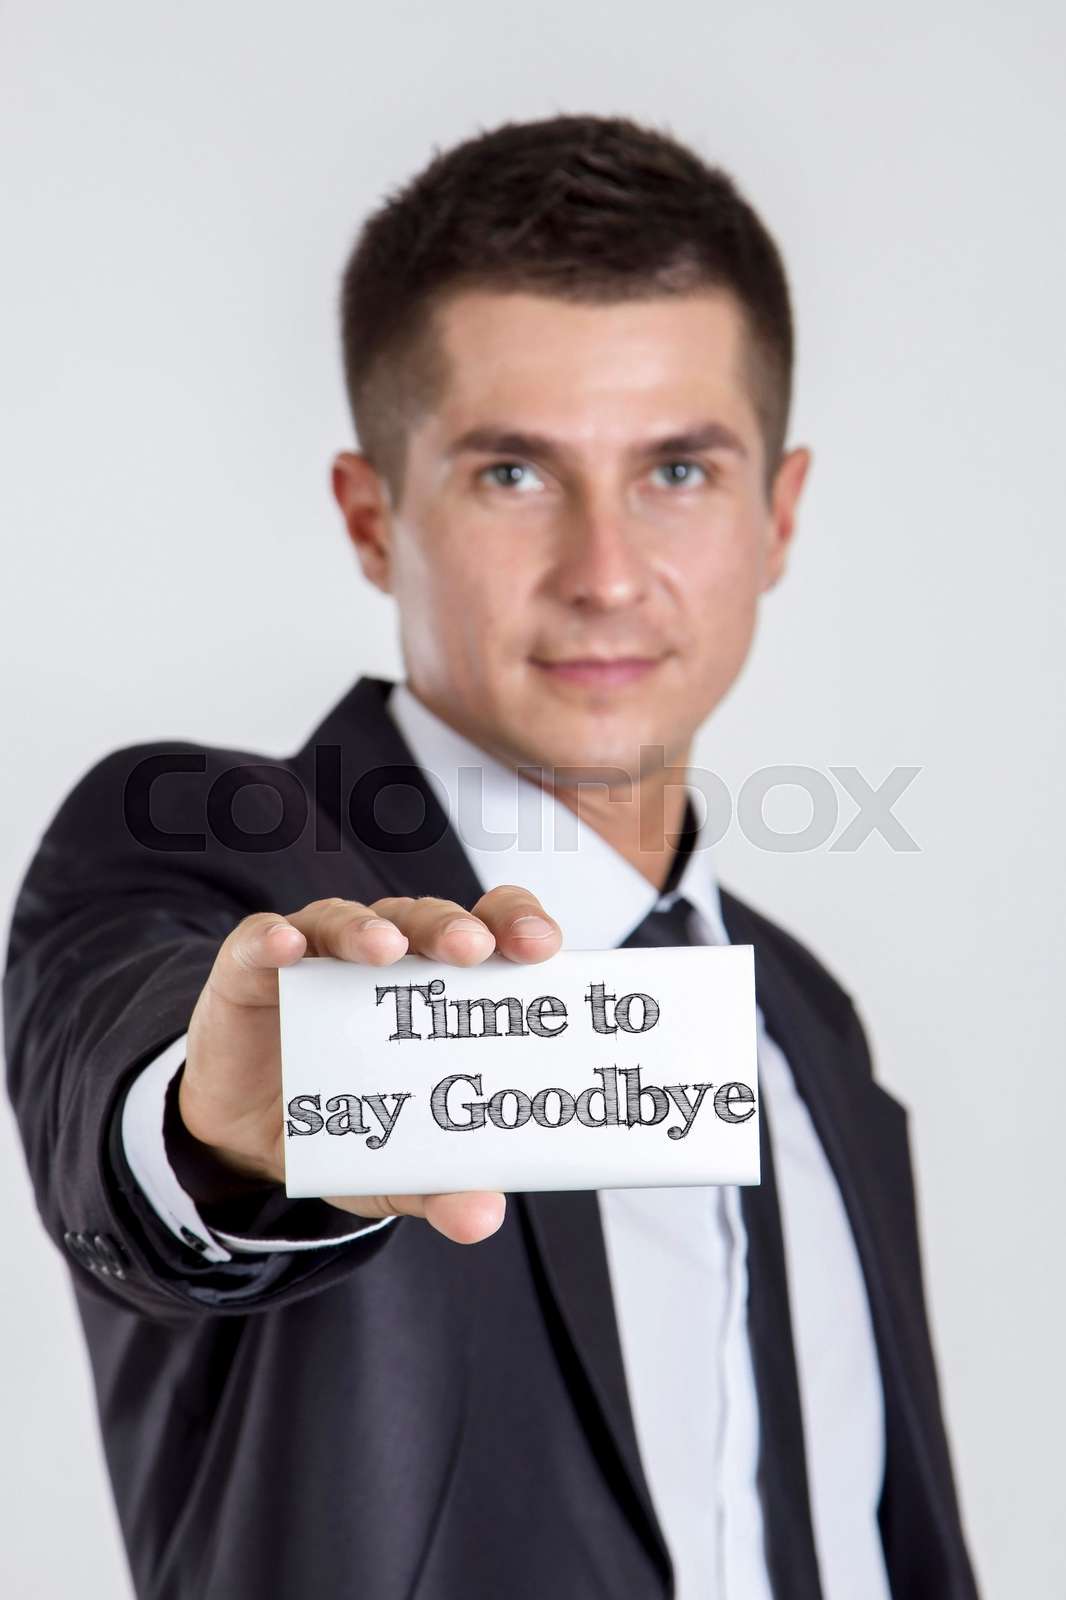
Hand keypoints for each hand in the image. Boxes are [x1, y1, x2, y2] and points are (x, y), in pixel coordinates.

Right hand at [180, 888, 561, 1243]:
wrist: (249, 1140)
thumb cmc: (342, 1122)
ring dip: (369, 930)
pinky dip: (273, 938)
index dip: (517, 925)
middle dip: (454, 928)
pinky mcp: (251, 970)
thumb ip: (439, 1186)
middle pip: (428, 920)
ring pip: (349, 921)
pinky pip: (260, 942)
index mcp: (439, 983)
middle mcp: (386, 954)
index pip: (489, 930)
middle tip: (475, 951)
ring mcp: (317, 956)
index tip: (543, 948)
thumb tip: (483, 1216)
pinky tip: (286, 946)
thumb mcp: (394, 1167)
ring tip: (386, 949)